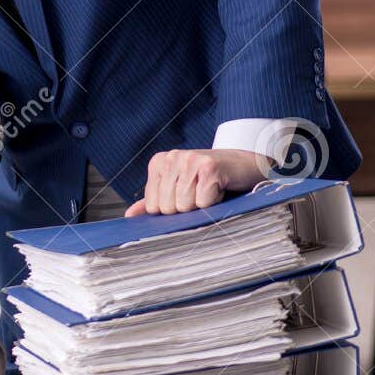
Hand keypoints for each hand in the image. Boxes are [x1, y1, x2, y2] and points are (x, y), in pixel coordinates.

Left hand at [125, 148, 269, 216]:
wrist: (245, 165)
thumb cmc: (210, 179)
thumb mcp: (178, 188)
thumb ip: (154, 201)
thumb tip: (130, 215)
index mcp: (158, 163)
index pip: (153, 207)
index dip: (173, 210)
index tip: (187, 195)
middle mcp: (171, 158)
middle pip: (168, 208)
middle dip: (187, 208)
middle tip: (200, 192)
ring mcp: (189, 160)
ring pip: (184, 206)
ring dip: (201, 205)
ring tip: (209, 189)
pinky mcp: (209, 167)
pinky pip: (203, 202)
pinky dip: (214, 201)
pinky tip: (219, 188)